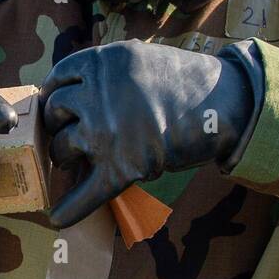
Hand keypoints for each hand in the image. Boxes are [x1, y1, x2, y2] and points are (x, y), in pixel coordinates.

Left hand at [39, 40, 256, 227]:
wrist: (224, 105)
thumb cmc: (184, 83)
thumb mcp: (137, 60)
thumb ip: (104, 73)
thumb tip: (68, 94)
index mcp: (102, 63)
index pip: (58, 78)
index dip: (54, 94)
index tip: (55, 105)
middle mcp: (97, 94)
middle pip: (55, 112)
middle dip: (57, 125)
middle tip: (67, 134)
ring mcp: (106, 131)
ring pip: (62, 147)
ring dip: (63, 157)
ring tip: (73, 161)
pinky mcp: (121, 167)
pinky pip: (86, 192)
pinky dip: (70, 208)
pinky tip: (57, 218)